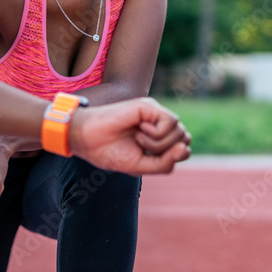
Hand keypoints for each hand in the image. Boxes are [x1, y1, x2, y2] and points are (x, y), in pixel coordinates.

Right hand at [70, 97, 190, 174]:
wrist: (86, 140)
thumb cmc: (109, 152)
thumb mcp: (142, 166)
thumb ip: (165, 163)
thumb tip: (185, 149)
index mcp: (158, 136)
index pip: (184, 146)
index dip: (174, 156)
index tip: (151, 158)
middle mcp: (158, 122)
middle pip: (185, 138)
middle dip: (167, 151)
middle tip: (143, 148)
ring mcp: (154, 113)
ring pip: (180, 131)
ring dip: (159, 143)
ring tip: (138, 139)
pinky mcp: (148, 106)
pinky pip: (170, 122)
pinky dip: (157, 133)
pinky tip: (140, 130)